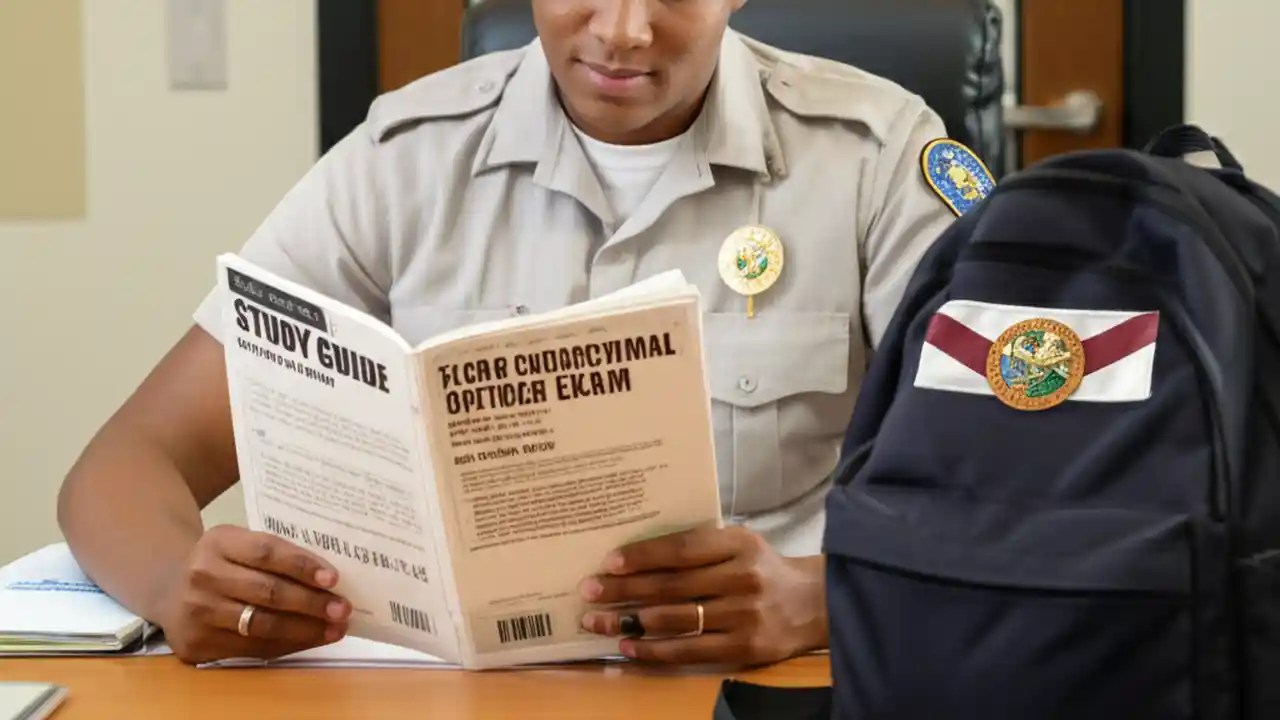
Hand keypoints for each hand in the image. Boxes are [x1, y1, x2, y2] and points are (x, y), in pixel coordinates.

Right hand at [156, 525, 351, 663]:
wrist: (170, 589)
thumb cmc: (223, 563)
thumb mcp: (240, 544)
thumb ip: (277, 554)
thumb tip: (330, 578)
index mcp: (219, 541)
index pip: (266, 551)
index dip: (301, 565)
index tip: (333, 578)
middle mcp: (204, 575)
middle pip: (267, 592)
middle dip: (311, 603)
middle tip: (342, 609)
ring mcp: (198, 612)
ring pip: (261, 625)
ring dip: (305, 629)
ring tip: (334, 629)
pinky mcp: (198, 643)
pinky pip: (252, 648)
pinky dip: (287, 645)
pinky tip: (309, 639)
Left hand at [577, 526, 825, 665]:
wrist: (813, 603)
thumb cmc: (763, 568)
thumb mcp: (740, 543)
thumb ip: (701, 545)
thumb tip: (639, 555)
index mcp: (739, 544)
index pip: (683, 549)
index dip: (644, 555)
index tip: (609, 561)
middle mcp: (741, 578)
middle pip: (671, 585)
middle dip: (624, 589)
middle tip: (588, 590)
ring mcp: (743, 616)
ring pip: (675, 619)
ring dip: (629, 621)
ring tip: (596, 621)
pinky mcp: (742, 648)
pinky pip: (688, 651)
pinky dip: (654, 649)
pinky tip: (628, 646)